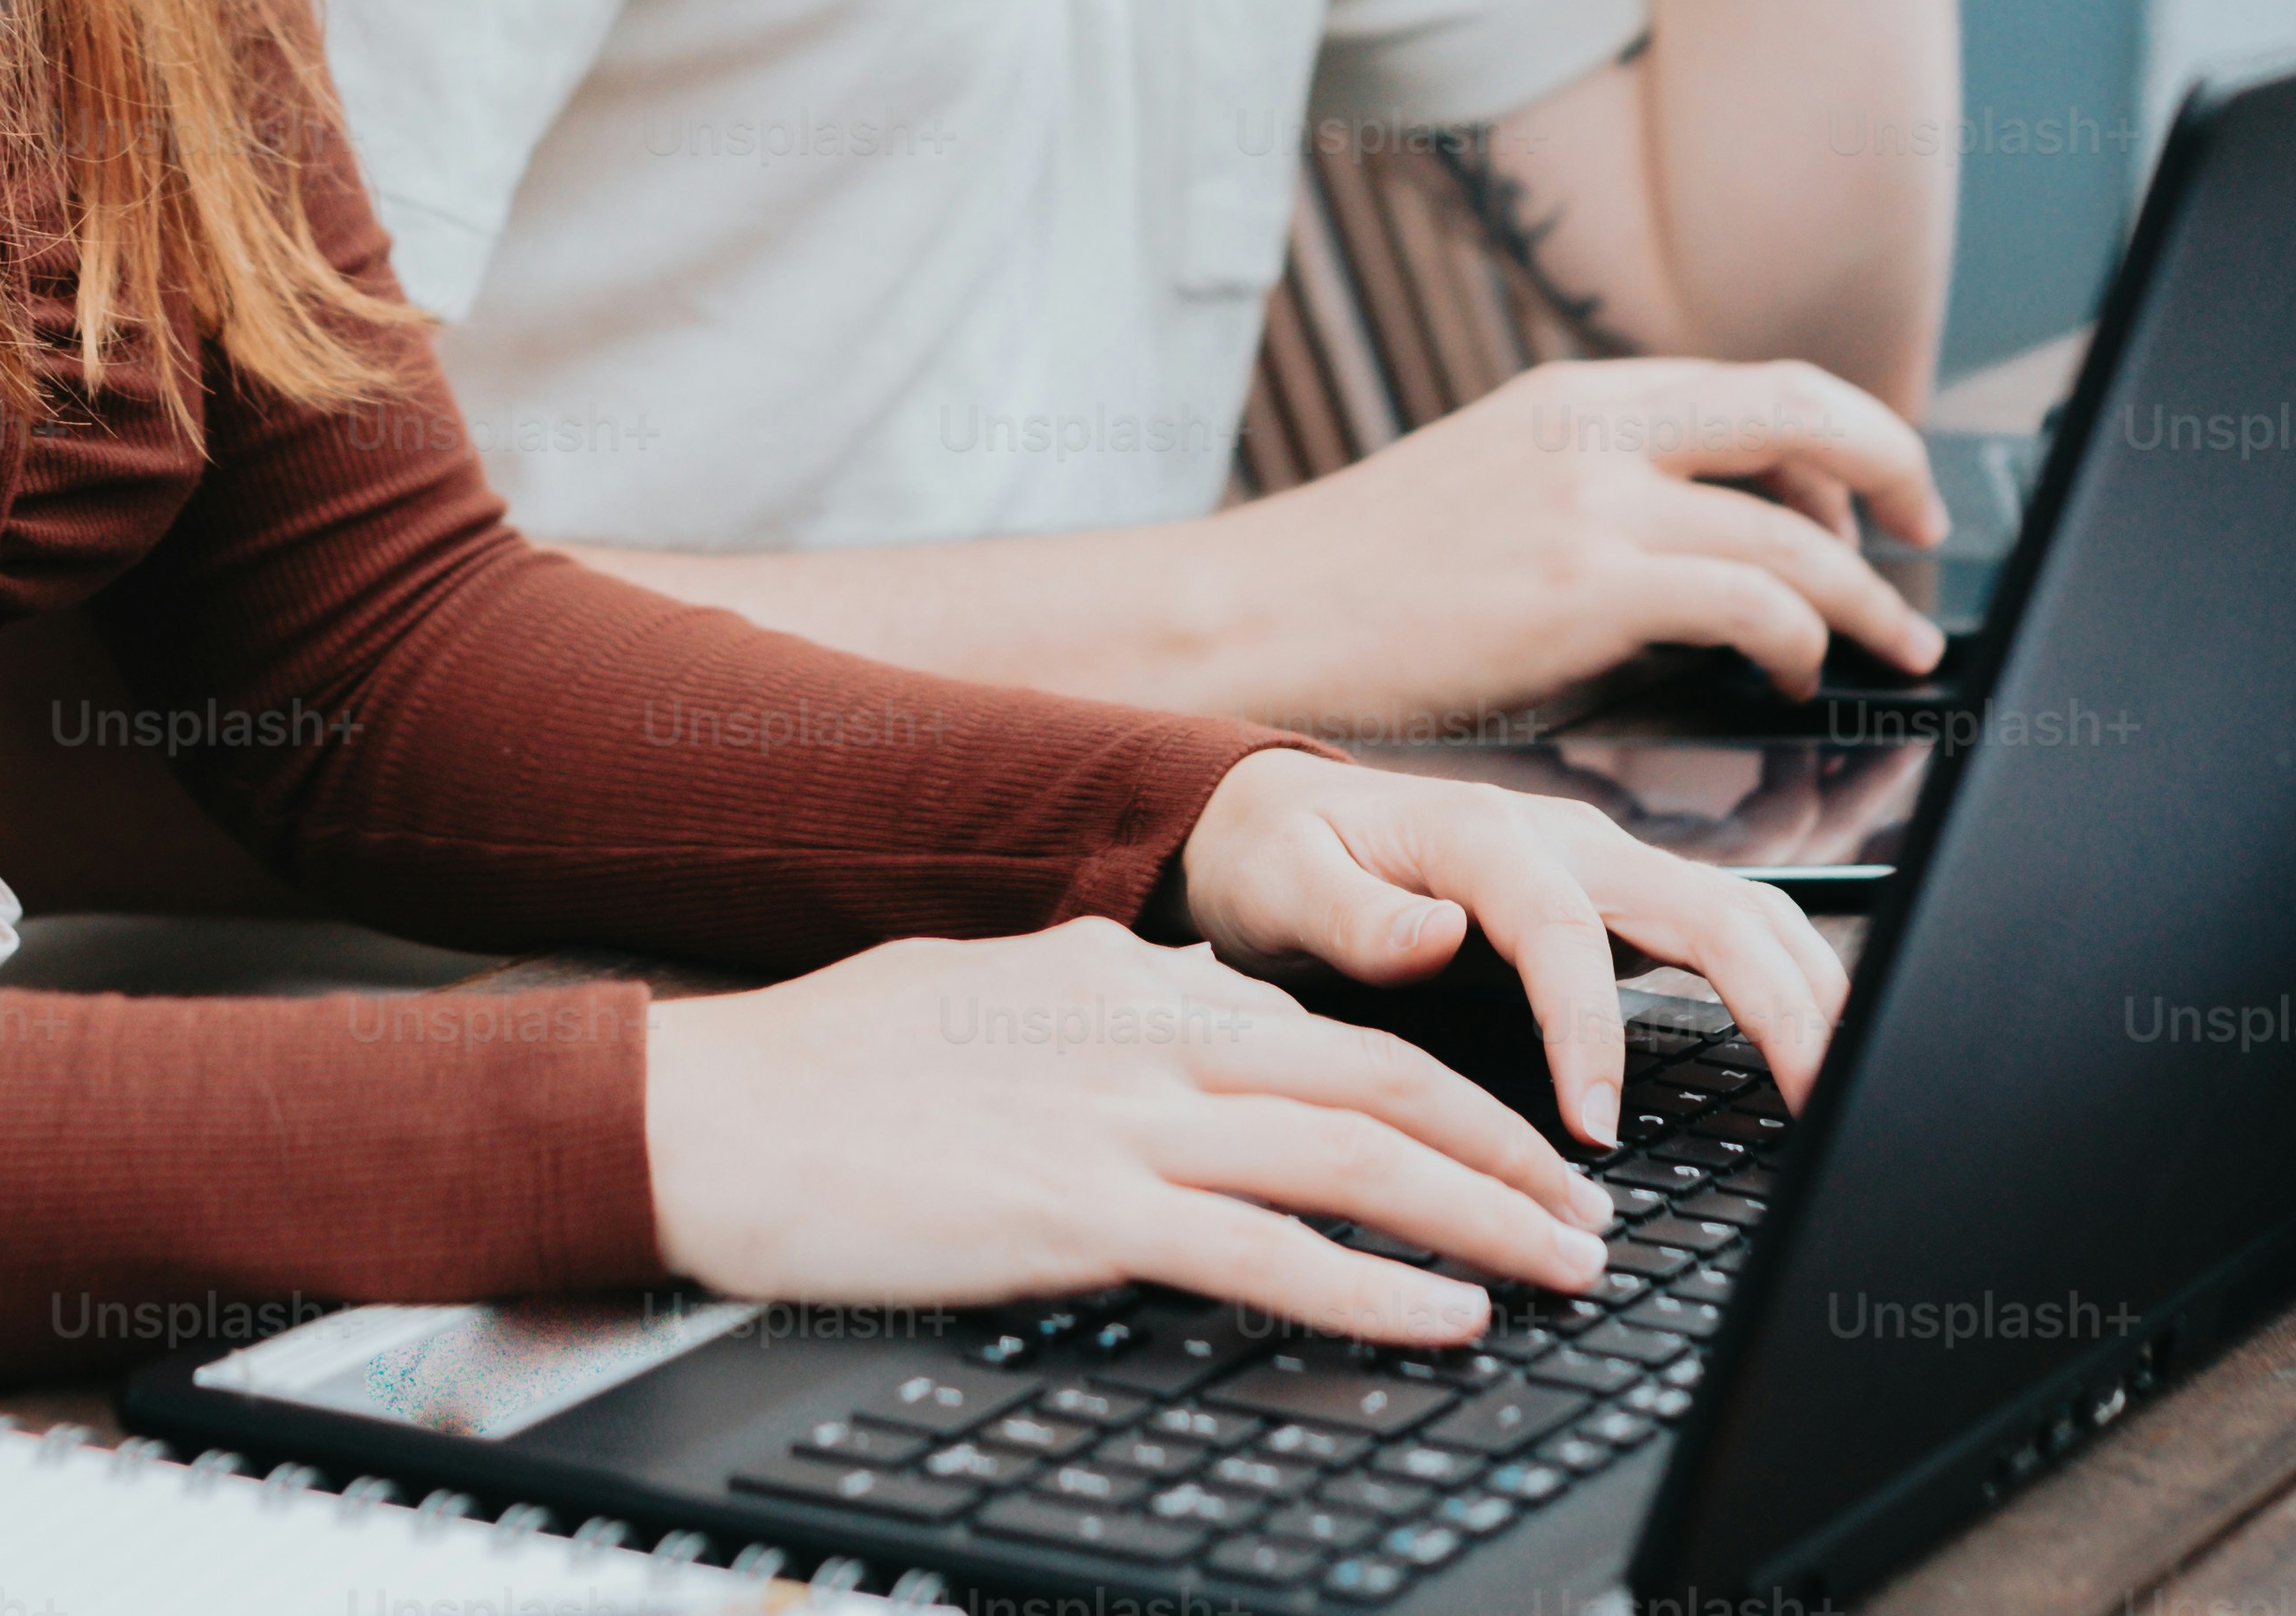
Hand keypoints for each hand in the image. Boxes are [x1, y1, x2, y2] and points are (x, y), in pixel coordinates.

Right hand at [641, 920, 1614, 1345]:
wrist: (706, 1113)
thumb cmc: (825, 1070)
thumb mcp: (990, 991)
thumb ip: (1103, 994)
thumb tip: (1182, 992)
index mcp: (1127, 976)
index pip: (1328, 1028)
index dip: (1443, 1084)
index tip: (1513, 1138)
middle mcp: (1145, 1028)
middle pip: (1381, 1081)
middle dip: (1507, 1148)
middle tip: (1590, 1210)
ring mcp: (1117, 1117)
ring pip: (1354, 1158)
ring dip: (1482, 1216)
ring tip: (1566, 1265)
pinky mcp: (1078, 1208)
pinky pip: (1266, 1251)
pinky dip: (1374, 1287)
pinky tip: (1447, 1318)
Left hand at [1175, 749, 1852, 1147]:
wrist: (1277, 817)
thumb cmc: (1278, 856)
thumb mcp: (1281, 886)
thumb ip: (1353, 918)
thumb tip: (1433, 939)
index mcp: (1485, 836)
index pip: (1569, 932)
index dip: (1593, 1030)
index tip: (1598, 1129)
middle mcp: (1568, 840)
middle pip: (1710, 908)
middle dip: (1779, 1005)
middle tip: (1818, 1109)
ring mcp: (1607, 866)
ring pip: (1746, 914)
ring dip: (1809, 992)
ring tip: (1845, 1089)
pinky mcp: (1622, 900)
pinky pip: (1729, 933)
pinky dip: (1786, 986)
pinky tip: (1817, 1047)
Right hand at [1206, 358, 1946, 730]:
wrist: (1252, 616)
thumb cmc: (1360, 580)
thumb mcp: (1488, 485)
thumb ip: (1592, 485)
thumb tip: (1710, 536)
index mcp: (1576, 395)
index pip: (1760, 386)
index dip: (1848, 438)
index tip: (1878, 495)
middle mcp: (1595, 428)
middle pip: (1806, 413)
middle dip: (1893, 475)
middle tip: (1924, 538)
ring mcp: (1590, 504)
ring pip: (1797, 530)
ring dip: (1869, 595)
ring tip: (1896, 641)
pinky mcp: (1582, 590)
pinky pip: (1751, 604)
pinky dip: (1802, 641)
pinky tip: (1797, 675)